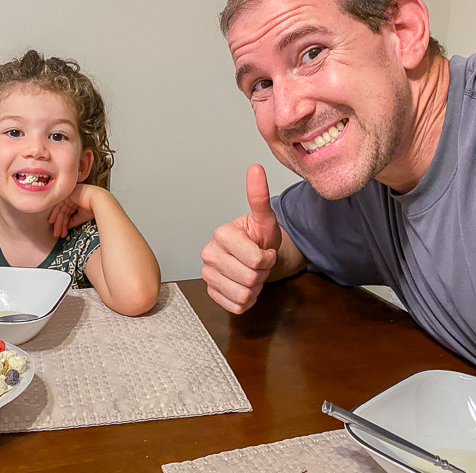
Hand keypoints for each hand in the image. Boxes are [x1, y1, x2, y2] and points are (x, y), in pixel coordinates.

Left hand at [48, 184, 100, 237]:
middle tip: (57, 234)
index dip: (64, 224)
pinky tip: (53, 222)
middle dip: (60, 224)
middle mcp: (72, 198)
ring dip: (58, 222)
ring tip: (56, 232)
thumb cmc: (94, 207)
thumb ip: (73, 221)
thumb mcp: (82, 216)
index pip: (68, 213)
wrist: (98, 200)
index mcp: (77, 201)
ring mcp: (68, 195)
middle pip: (63, 212)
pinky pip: (58, 206)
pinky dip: (55, 214)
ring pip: (60, 210)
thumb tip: (66, 227)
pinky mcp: (65, 195)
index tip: (62, 233)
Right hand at [200, 164, 281, 312]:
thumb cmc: (260, 238)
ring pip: (243, 294)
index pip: (256, 260)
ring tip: (252, 273)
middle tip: (259, 263)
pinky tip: (245, 285)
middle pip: (249, 279)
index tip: (265, 250)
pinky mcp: (211, 292)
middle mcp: (208, 254)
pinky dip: (248, 300)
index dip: (268, 259)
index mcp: (221, 234)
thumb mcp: (265, 219)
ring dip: (256, 287)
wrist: (255, 256)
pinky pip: (237, 306)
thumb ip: (259, 196)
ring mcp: (207, 274)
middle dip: (262, 273)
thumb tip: (256, 168)